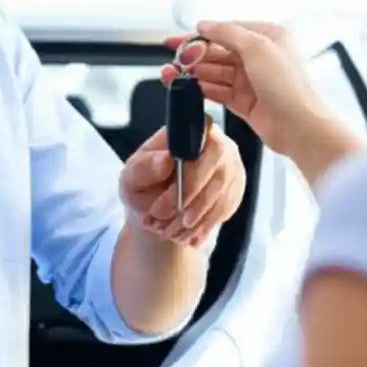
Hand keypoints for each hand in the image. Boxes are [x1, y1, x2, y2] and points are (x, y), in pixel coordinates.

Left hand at [119, 123, 244, 247]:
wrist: (156, 207)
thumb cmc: (144, 182)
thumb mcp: (132, 174)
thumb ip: (145, 166)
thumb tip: (167, 161)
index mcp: (190, 131)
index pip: (202, 142)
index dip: (188, 174)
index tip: (165, 201)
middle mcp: (217, 145)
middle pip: (215, 173)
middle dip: (187, 202)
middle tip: (161, 220)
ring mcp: (231, 169)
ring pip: (219, 197)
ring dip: (192, 220)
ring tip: (166, 231)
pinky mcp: (234, 192)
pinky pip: (223, 213)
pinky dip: (201, 227)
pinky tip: (183, 234)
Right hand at [161, 21, 366, 183]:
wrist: (299, 127)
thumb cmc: (289, 86)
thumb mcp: (257, 47)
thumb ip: (227, 32)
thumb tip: (205, 25)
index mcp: (268, 37)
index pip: (227, 30)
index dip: (200, 35)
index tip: (178, 39)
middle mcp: (260, 57)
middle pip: (218, 52)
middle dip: (194, 55)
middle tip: (174, 60)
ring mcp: (252, 80)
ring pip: (215, 72)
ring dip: (194, 73)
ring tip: (173, 74)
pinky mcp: (245, 101)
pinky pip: (218, 91)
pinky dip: (202, 88)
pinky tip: (187, 87)